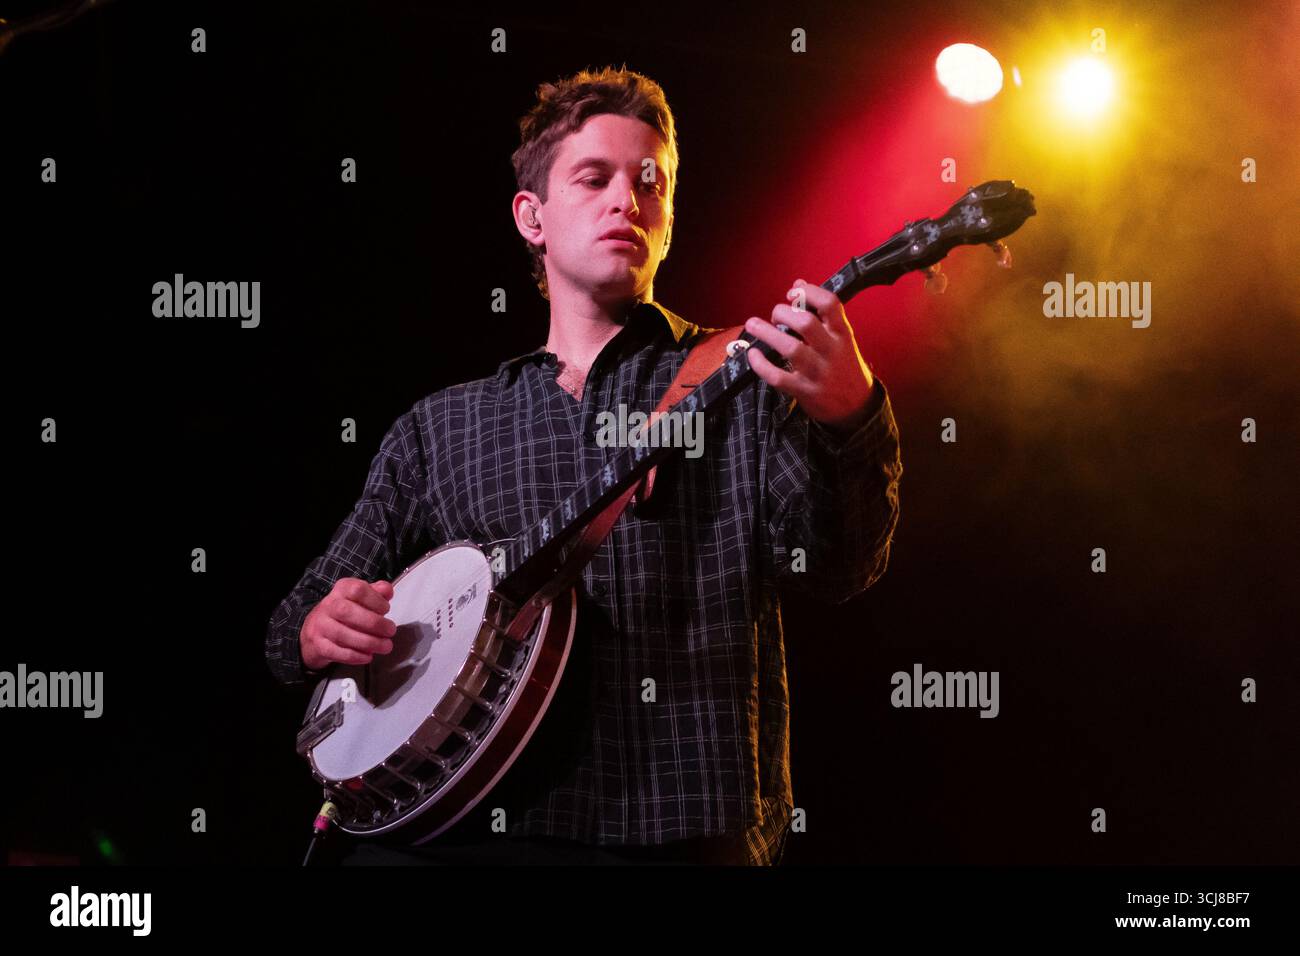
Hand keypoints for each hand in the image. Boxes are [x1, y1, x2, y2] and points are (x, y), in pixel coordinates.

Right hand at [300, 578, 396, 669]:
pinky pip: (336, 652)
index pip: (357, 590)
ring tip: (384, 646)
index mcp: (342, 589)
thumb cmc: (345, 612)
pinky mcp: (319, 645)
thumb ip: (377, 592)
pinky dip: (355, 656)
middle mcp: (329, 605)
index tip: (386, 609)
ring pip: (342, 634)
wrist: (316, 628)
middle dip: (374, 623)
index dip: (375, 600)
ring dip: (368, 642)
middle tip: (390, 631)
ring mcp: (321, 625)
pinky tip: (368, 656)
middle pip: (347, 611)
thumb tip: (387, 590)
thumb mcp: (362, 597)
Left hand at [745, 279, 875, 433]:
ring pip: (790, 348)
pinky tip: (753, 355)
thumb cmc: (844, 365)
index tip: (793, 292)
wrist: (856, 407)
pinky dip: (761, 365)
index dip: (809, 293)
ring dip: (767, 334)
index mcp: (842, 334)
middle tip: (775, 314)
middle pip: (806, 324)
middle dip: (783, 313)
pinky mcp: (804, 391)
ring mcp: (818, 372)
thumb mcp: (841, 337)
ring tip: (753, 325)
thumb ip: (822, 313)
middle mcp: (831, 351)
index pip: (830, 304)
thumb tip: (798, 285)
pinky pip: (778, 377)